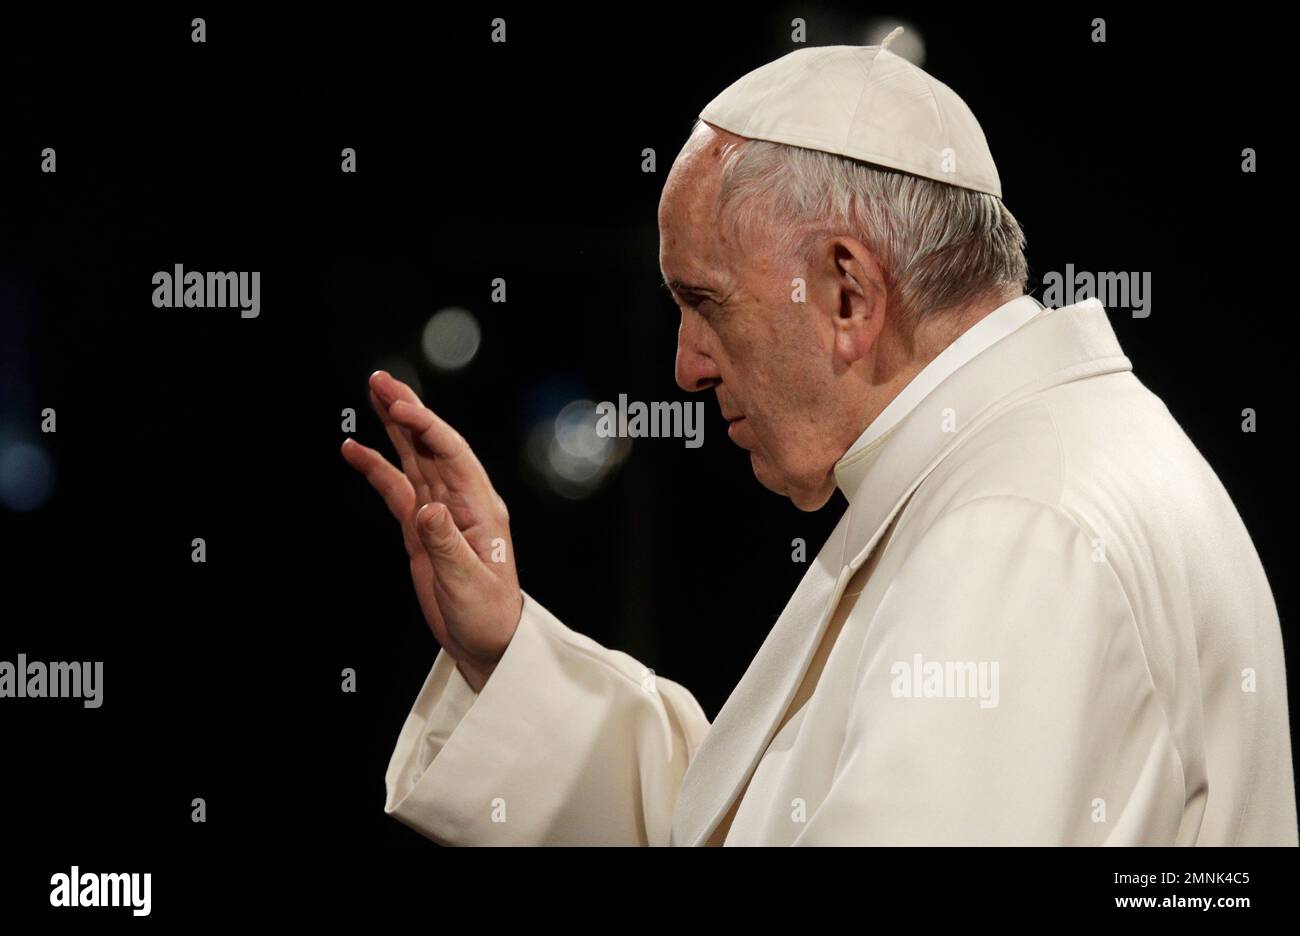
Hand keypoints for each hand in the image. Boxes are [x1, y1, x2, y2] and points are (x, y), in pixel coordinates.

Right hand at [341, 370, 521, 691]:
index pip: (451, 454)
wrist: (488, 642)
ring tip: (373, 395)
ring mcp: (440, 512)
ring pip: (414, 458)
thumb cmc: (489, 616)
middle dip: (408, 411)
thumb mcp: (468, 583)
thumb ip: (446, 545)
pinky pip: (397, 488)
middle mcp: (460, 502)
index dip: (426, 427)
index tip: (401, 405)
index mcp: (479, 508)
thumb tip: (427, 510)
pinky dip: (376, 468)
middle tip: (382, 381)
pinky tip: (356, 451)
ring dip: (394, 427)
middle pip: (431, 444)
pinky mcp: (422, 528)